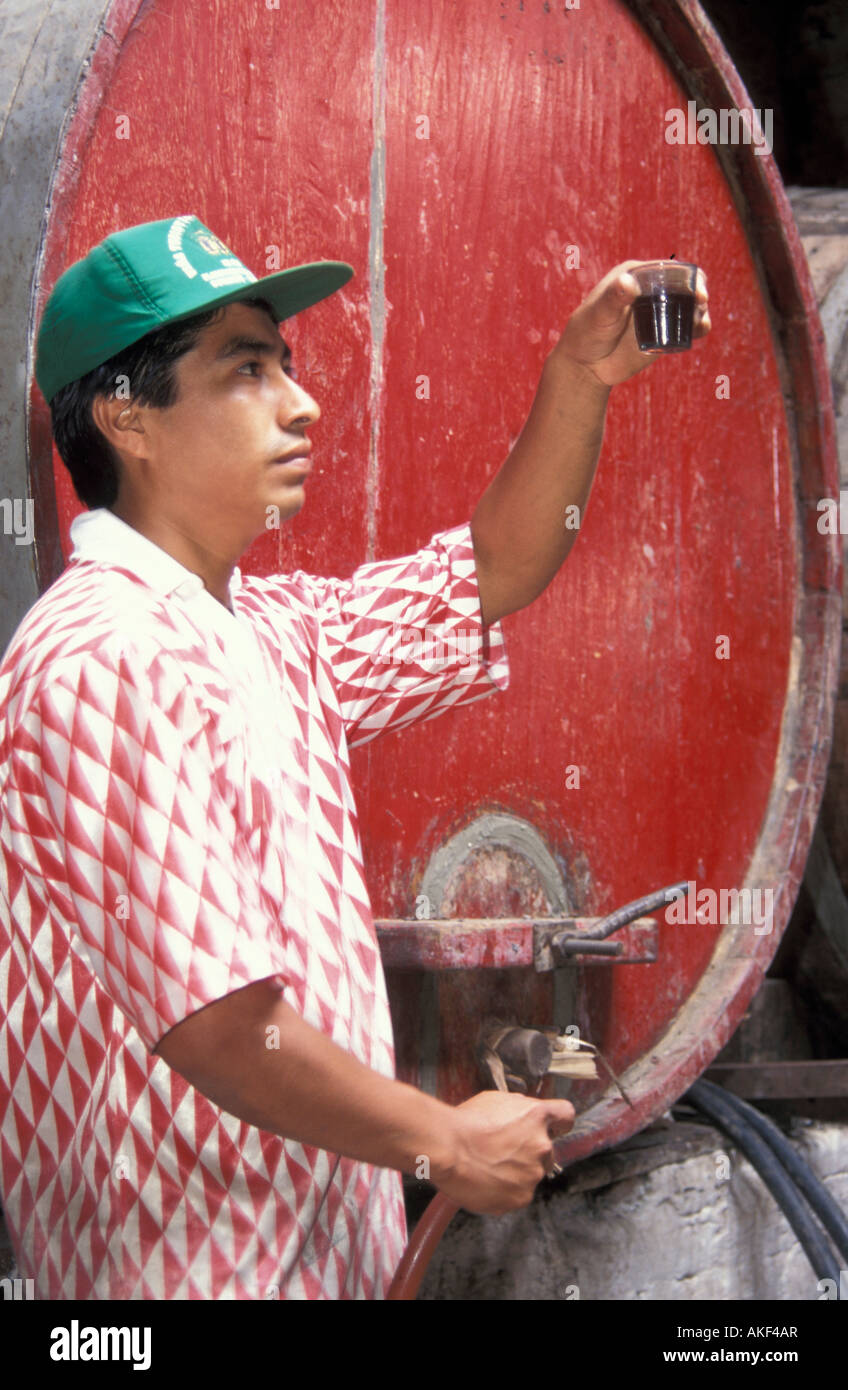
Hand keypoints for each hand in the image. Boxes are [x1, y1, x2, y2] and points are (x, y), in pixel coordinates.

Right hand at [431, 1089, 574, 1215]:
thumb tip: (525, 1113)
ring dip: (516, 1172)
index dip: (558, 1123)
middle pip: (547, 1151)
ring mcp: (532, 1174)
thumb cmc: (466, 1122)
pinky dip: (505, 1190)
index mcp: (538, 1116)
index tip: (553, 1128)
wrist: (448, 1148)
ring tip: (488, 1166)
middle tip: (504, 1151)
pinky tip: (486, 1181)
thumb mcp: (495, 1100)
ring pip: (531, 1174)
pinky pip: (517, 1194)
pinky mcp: (521, 1198)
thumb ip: (518, 1108)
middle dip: (530, 1152)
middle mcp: (541, 1145)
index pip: (565, 1116)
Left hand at [552, 260, 710, 387]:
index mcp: (637, 275)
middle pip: (684, 286)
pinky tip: (698, 333)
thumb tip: (629, 284)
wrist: (586, 365)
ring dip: (701, 312)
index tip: (695, 291)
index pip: (668, 269)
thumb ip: (613, 298)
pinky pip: (686, 328)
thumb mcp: (599, 314)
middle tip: (701, 304)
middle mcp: (651, 290)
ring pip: (689, 307)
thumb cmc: (587, 333)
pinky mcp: (664, 333)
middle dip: (698, 292)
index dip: (687, 276)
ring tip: (700, 325)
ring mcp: (659, 312)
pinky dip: (697, 329)